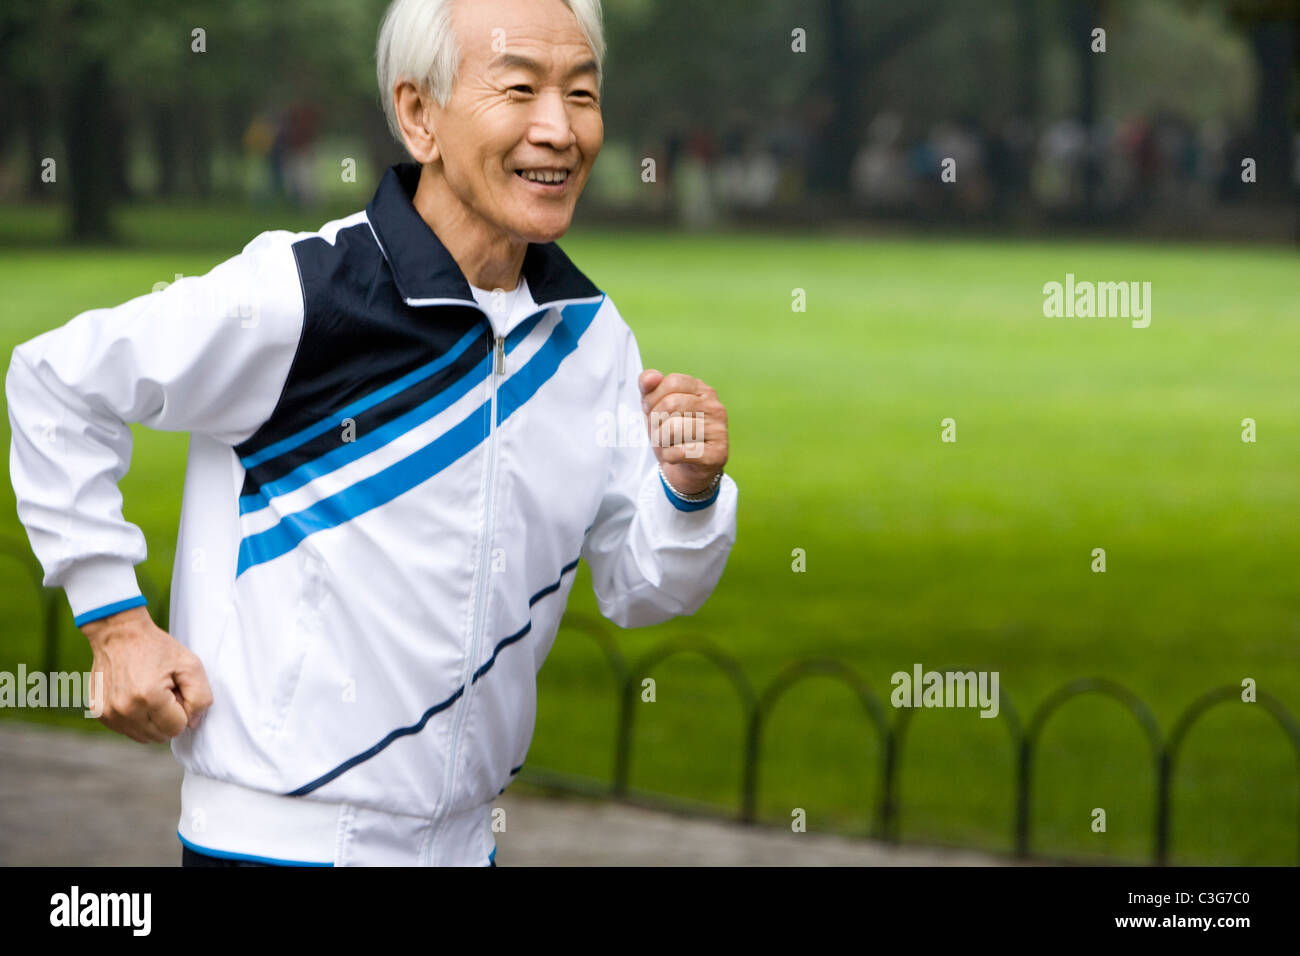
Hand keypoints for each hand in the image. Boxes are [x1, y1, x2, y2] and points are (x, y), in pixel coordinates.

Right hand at [79, 605, 212, 742]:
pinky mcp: (98, 713)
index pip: (177, 728)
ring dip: (152, 721)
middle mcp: (124, 709)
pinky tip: (136, 696)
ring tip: (150, 693)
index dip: (183, 710)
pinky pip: (127, 730)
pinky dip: (136, 719)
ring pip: (143, 737)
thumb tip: (193, 723)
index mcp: (148, 697)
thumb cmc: (156, 647)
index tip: (176, 690)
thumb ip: (200, 698)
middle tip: (165, 691)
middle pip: (160, 736)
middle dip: (168, 717)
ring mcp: (108, 713)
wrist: (118, 633)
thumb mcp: (190, 665)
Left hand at [639, 369, 728, 495]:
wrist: (685, 470)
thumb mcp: (654, 407)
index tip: (652, 412)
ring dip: (661, 440)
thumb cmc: (670, 435)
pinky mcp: (718, 454)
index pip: (671, 382)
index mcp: (702, 389)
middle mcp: (715, 406)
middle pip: (671, 404)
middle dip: (655, 421)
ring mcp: (719, 430)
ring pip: (674, 428)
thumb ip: (649, 387)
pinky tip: (675, 457)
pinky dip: (669, 456)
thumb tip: (651, 376)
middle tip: (659, 432)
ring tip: (668, 444)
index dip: (654, 398)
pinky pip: (680, 451)